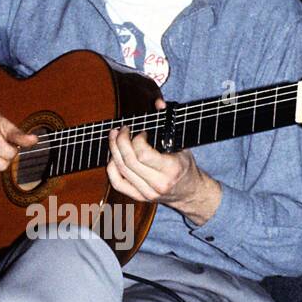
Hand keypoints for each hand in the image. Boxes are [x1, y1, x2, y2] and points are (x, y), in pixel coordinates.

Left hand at [106, 96, 204, 210]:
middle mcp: (158, 183)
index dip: (137, 140)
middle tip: (121, 129)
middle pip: (129, 161)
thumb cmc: (185, 166)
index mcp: (171, 169)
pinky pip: (118, 183)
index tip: (141, 132)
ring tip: (114, 137)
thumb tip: (158, 103)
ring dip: (114, 150)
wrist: (190, 192)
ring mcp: (147, 192)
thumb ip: (168, 122)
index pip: (143, 154)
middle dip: (120, 141)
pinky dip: (111, 168)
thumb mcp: (182, 143)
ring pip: (121, 170)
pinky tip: (113, 156)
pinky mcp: (139, 197)